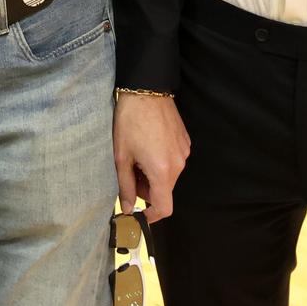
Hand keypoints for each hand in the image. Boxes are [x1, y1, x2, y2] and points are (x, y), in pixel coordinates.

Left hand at [112, 92, 189, 223]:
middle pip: (165, 191)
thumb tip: (127, 209)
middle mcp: (178, 164)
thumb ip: (125, 186)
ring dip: (153, 174)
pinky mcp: (185, 141)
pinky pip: (173, 160)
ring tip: (138, 154)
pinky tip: (148, 144)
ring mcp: (184, 152)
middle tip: (130, 172)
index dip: (151, 215)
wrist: (146, 90)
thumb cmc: (130, 121)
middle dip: (147, 189)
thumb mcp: (121, 156)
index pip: (164, 208)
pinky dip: (160, 161)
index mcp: (162, 171)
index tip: (138, 211)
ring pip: (169, 175)